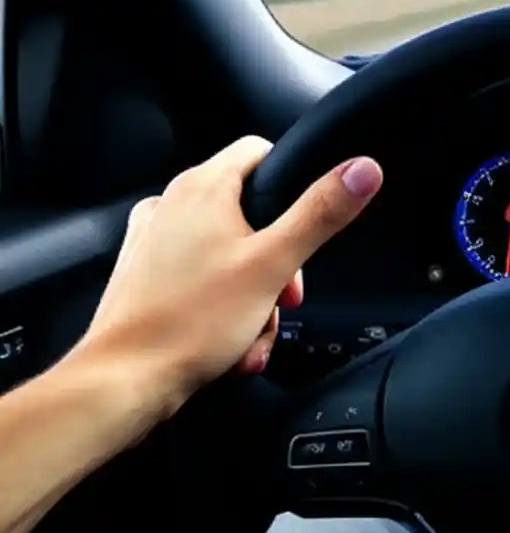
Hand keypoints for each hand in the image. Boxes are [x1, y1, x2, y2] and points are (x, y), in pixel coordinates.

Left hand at [74, 136, 383, 420]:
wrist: (126, 381)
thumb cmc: (188, 324)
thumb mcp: (274, 265)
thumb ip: (321, 214)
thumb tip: (361, 171)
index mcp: (200, 188)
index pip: (259, 151)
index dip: (292, 182)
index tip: (305, 221)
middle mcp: (170, 205)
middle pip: (250, 212)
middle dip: (277, 260)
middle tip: (283, 295)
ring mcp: (153, 240)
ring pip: (229, 251)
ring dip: (254, 292)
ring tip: (253, 328)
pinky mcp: (145, 275)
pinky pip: (201, 278)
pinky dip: (223, 305)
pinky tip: (230, 339)